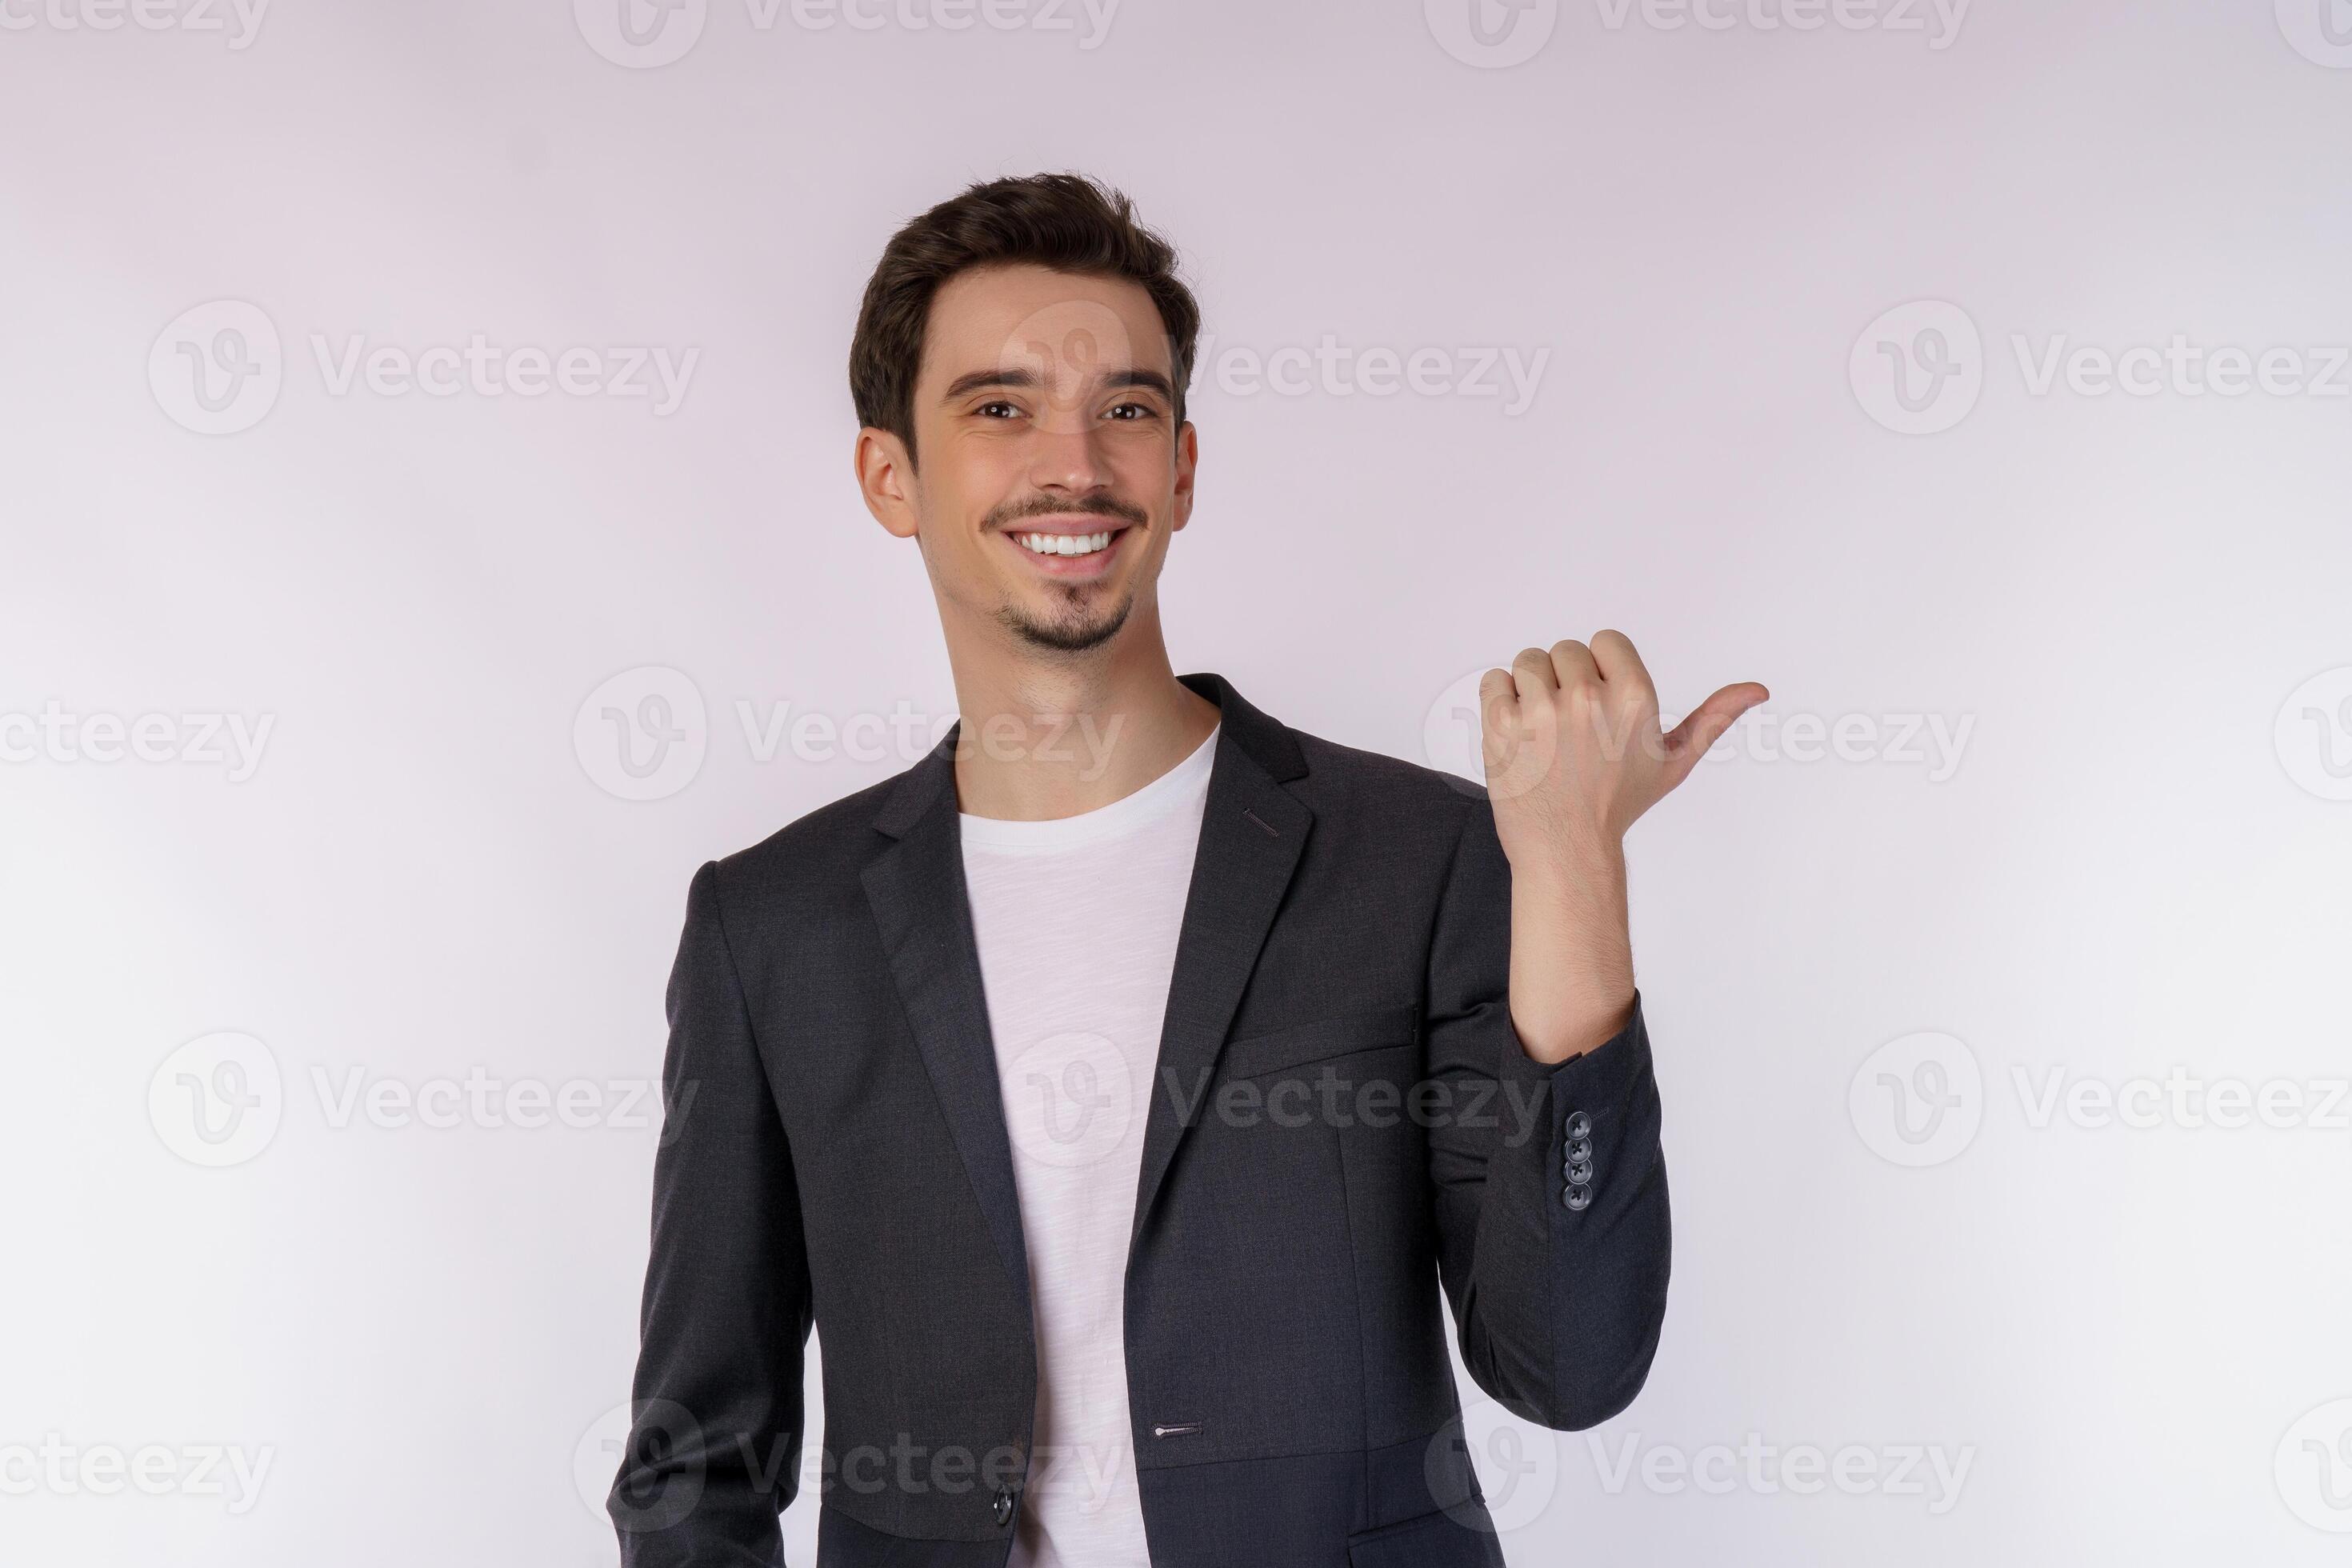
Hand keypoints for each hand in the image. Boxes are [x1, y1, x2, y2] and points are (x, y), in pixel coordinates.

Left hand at [1478, 631, 1765, 1060]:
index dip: (1600, 671)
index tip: (1600, 706)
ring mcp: (1542, 711)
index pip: (1605, 640)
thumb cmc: (1618, 805)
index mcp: (1634, 697)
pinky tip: (1520, 735)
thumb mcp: (1673, 761)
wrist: (1565, 849)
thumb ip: (1712, 718)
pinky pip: (1494, 680)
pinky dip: (1500, 702)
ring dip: (1531, 690)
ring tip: (1544, 732)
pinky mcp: (1502, 724)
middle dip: (1565, 682)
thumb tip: (1757, 690)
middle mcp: (1589, 698)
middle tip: (1571, 730)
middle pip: (1564, 650)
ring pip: (1528, 661)